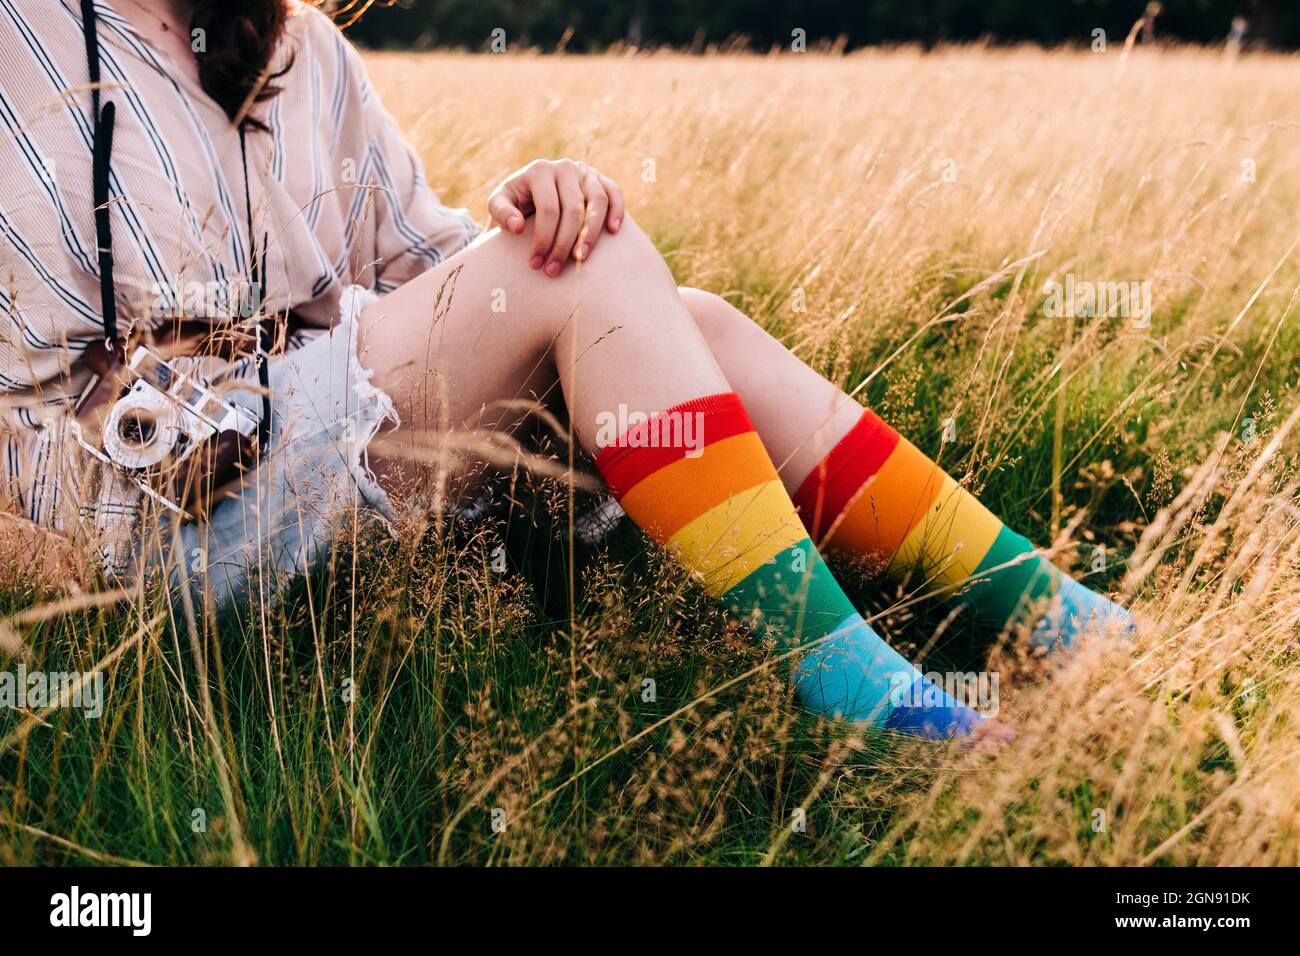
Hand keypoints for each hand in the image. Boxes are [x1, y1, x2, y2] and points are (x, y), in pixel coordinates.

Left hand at [487, 159, 625, 276]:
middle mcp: (565, 167)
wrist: (532, 192)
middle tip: (553, 271)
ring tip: (581, 259)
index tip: (536, 264)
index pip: (548, 209)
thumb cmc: (515, 203)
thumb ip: (501, 212)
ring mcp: (585, 171)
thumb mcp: (500, 204)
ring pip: (597, 202)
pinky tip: (613, 231)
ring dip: (591, 234)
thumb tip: (518, 226)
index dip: (543, 239)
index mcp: (539, 170)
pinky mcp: (601, 179)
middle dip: (563, 244)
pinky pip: (614, 193)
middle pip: (573, 210)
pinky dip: (617, 211)